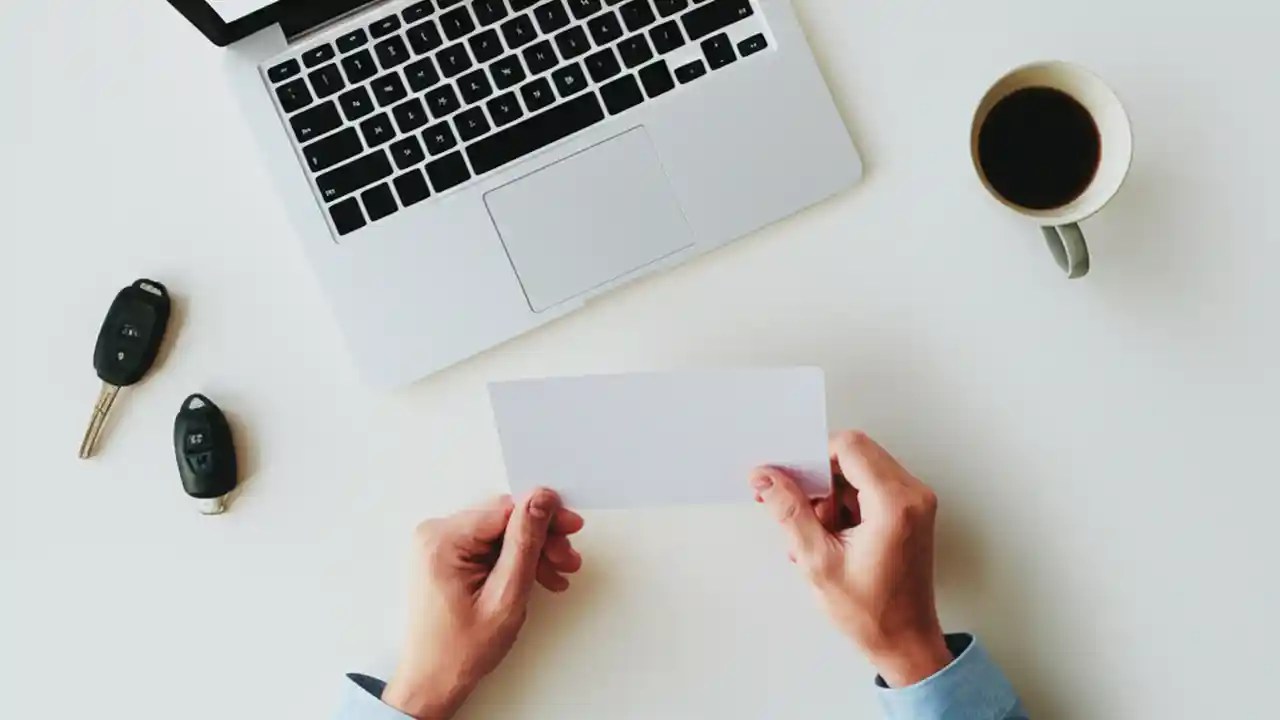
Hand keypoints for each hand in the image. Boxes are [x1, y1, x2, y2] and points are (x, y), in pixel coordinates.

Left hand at [382, 489, 584, 718]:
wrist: (432, 680)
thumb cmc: (459, 650)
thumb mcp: (505, 595)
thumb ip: (524, 543)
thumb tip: (540, 499)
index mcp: (443, 541)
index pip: (504, 510)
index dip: (543, 517)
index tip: (571, 527)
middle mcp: (436, 535)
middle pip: (503, 520)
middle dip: (540, 538)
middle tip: (566, 558)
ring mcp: (439, 546)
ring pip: (500, 533)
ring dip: (531, 551)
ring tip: (556, 573)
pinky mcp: (446, 557)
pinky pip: (488, 546)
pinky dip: (513, 560)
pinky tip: (535, 576)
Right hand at [751, 431, 951, 686]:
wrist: (905, 643)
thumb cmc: (873, 614)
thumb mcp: (817, 561)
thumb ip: (789, 512)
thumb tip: (767, 479)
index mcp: (895, 504)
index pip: (849, 447)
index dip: (811, 457)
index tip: (786, 475)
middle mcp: (912, 496)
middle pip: (854, 455)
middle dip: (819, 480)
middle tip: (797, 509)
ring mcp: (914, 503)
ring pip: (859, 471)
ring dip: (830, 495)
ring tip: (817, 534)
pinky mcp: (910, 512)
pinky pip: (870, 488)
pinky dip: (845, 504)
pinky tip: (831, 536)